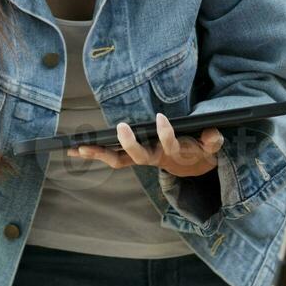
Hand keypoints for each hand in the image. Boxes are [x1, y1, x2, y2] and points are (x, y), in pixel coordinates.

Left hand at [67, 113, 223, 177]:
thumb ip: (212, 141)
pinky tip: (73, 151)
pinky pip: (109, 158)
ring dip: (99, 154)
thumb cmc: (197, 150)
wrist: (189, 167)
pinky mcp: (130, 158)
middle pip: (138, 156)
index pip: (170, 145)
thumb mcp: (209, 147)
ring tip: (80, 147)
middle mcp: (154, 157)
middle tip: (120, 127)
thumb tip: (212, 134)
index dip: (166, 134)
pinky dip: (92, 154)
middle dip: (129, 143)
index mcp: (174, 153)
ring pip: (118, 160)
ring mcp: (140, 158)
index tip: (161, 118)